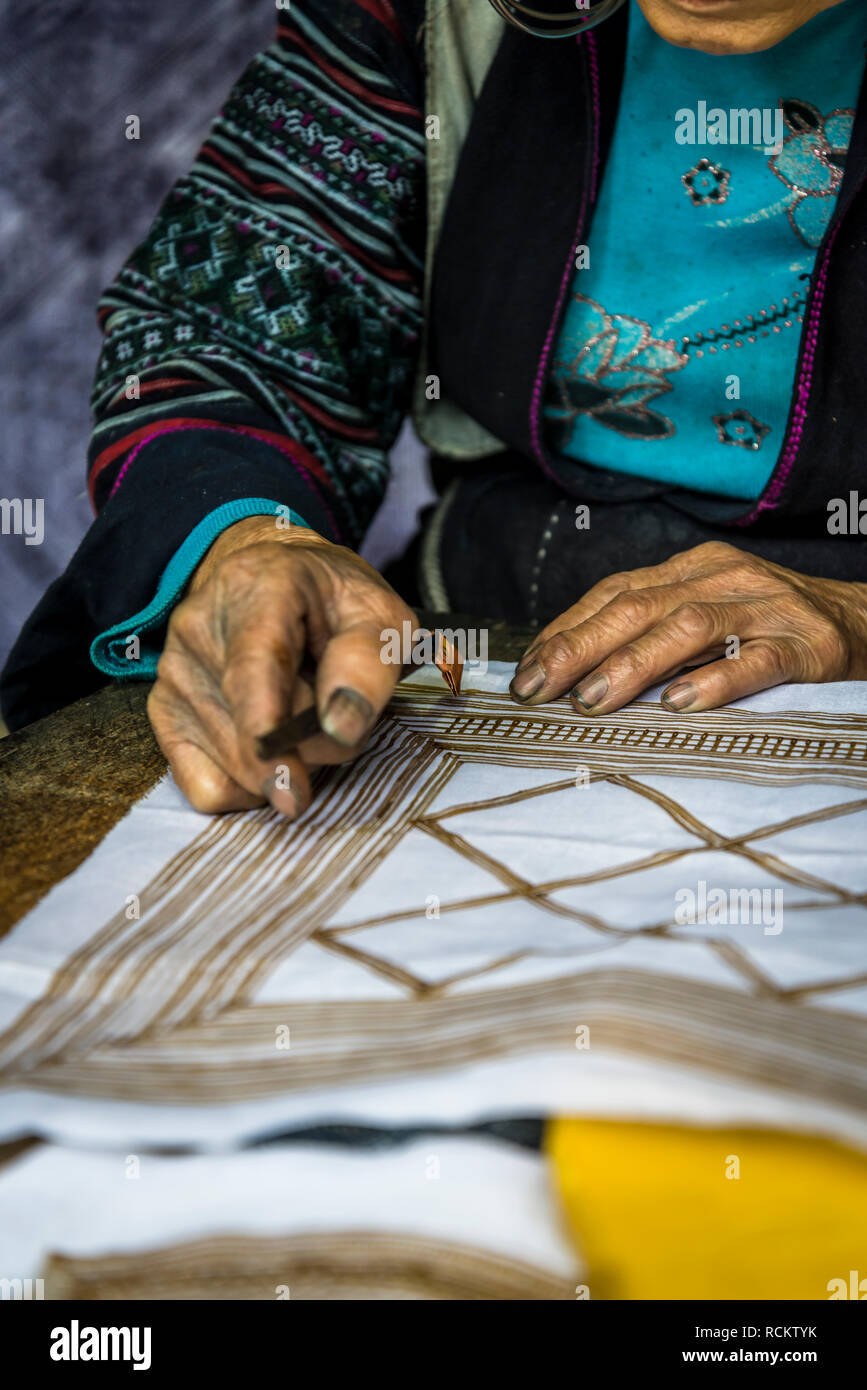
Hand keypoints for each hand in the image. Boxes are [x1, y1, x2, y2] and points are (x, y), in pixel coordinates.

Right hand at [146, 516, 414, 815]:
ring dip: (286, 764)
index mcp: (256, 589)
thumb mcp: (377, 615)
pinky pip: (207, 786)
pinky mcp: (163, 713)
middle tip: (336, 708)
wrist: (272, 582)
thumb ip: (369, 664)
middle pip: (254, 733)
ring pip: (235, 766)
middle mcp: (199, 628)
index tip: (294, 790)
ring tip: (300, 713)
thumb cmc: (332, 603)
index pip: (252, 671)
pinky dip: (248, 786)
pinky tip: (267, 747)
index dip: (270, 732)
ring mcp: (174, 673)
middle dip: (315, 746)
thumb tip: (342, 727)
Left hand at [509, 541, 866, 714]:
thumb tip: (571, 672)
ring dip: (634, 664)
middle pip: (640, 606)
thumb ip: (652, 633)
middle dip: (580, 648)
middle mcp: (724, 579)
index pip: (615, 592)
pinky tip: (680, 706)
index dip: (566, 630)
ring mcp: (767, 609)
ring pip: (689, 627)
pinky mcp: (808, 645)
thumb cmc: (772, 629)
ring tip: (592, 700)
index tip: (526, 672)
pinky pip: (756, 661)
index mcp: (693, 569)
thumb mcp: (709, 616)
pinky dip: (714, 682)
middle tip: (539, 689)